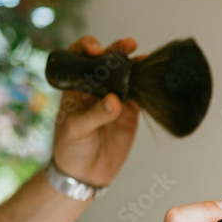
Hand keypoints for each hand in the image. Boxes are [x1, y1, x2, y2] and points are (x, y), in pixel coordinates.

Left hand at [51, 35, 141, 186]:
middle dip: (117, 49)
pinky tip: (151, 79)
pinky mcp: (129, 113)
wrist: (85, 175)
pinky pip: (138, 94)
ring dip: (134, 65)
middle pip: (106, 61)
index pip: (78, 58)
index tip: (96, 49)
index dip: (86, 48)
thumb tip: (115, 100)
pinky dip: (145, 86)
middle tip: (128, 46)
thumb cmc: (70, 149)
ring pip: (125, 75)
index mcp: (75, 87)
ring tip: (143, 60)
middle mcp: (95, 89)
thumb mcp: (76, 130)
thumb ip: (95, 115)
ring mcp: (113, 99)